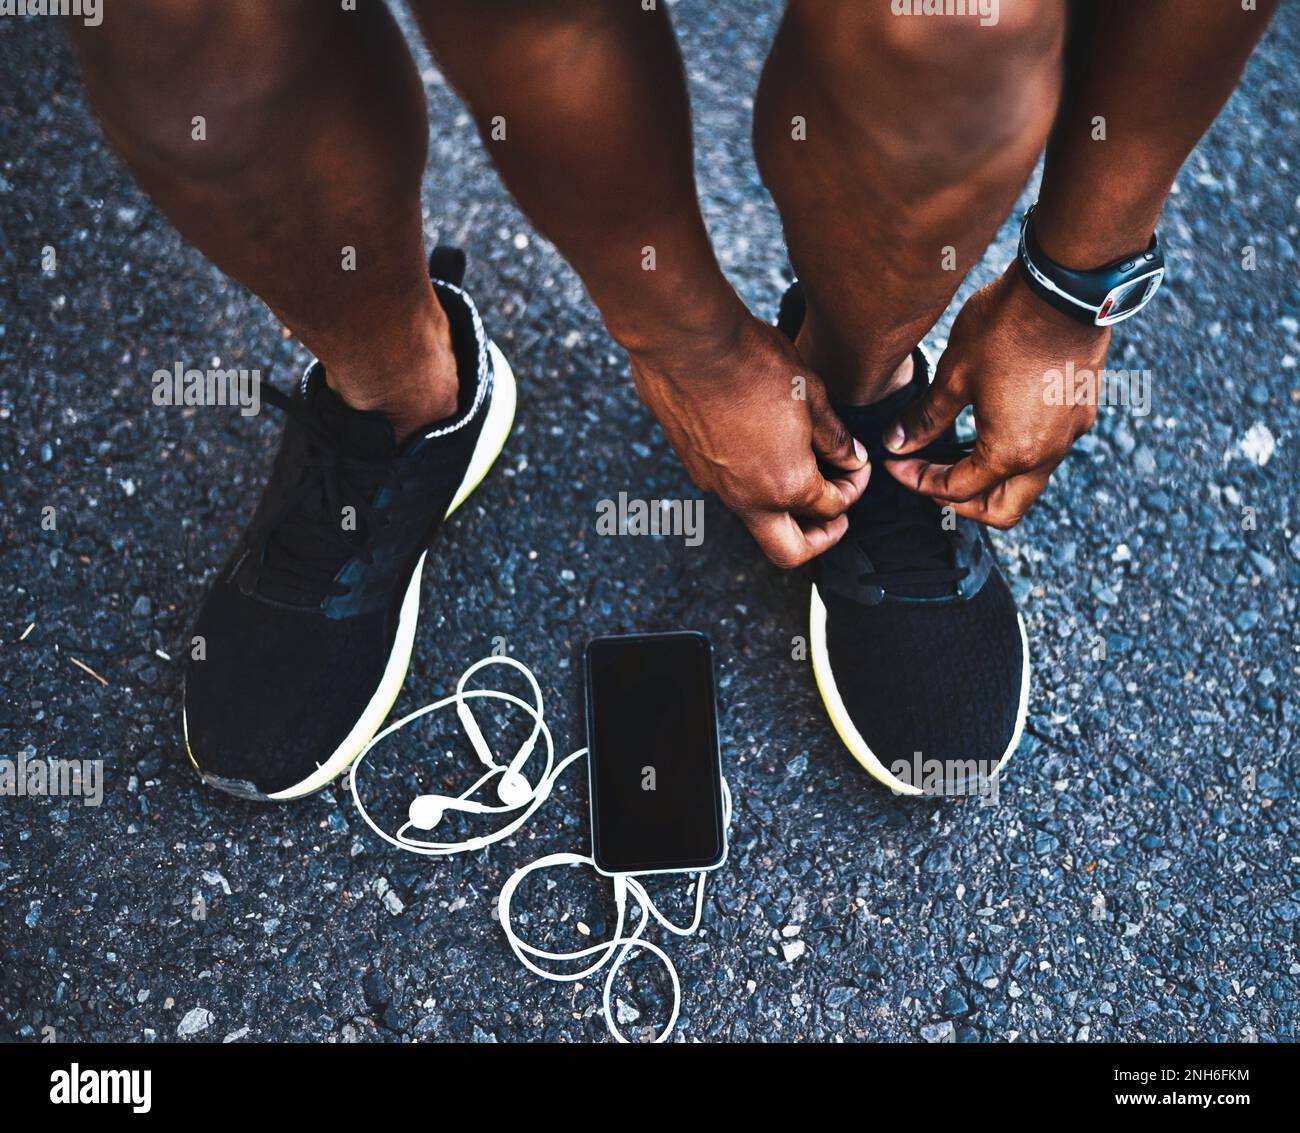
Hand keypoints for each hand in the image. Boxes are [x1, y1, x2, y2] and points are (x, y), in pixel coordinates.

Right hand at [626, 313, 869, 567]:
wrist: (685, 343)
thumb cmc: (753, 362)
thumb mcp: (812, 394)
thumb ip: (835, 437)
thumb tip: (851, 458)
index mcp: (787, 483)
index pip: (832, 508)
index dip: (854, 489)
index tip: (857, 467)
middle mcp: (748, 498)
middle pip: (789, 552)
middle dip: (819, 540)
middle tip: (834, 516)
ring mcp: (715, 486)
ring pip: (756, 519)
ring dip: (782, 505)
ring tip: (797, 468)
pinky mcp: (692, 466)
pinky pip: (729, 489)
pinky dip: (751, 480)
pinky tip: (758, 443)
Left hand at [883, 264, 1111, 528]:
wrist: (1066, 286)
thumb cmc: (1007, 327)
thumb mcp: (955, 374)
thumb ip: (925, 417)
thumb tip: (896, 443)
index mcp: (1011, 452)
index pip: (958, 491)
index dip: (920, 483)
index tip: (897, 465)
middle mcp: (1047, 454)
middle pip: (1002, 511)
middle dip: (962, 505)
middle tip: (929, 480)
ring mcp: (1070, 435)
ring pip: (1027, 485)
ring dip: (991, 482)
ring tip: (956, 456)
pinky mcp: (1080, 412)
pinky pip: (1046, 453)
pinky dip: (1015, 456)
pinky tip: (991, 428)